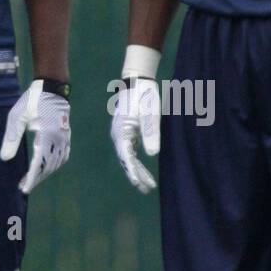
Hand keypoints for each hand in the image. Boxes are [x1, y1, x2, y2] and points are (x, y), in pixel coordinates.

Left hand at [0, 79, 70, 194]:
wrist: (52, 88)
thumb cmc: (32, 100)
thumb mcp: (17, 116)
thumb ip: (11, 137)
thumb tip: (4, 158)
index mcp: (47, 134)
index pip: (39, 162)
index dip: (32, 177)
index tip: (24, 188)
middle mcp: (59, 138)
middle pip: (48, 166)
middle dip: (36, 178)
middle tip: (23, 187)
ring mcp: (65, 137)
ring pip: (56, 162)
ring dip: (44, 173)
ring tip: (31, 179)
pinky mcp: (66, 135)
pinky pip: (63, 156)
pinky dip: (54, 165)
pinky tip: (45, 168)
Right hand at [111, 76, 160, 192]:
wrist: (137, 81)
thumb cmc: (145, 97)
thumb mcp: (151, 116)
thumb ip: (151, 135)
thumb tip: (152, 155)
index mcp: (122, 132)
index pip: (126, 157)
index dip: (133, 172)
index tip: (140, 185)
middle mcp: (117, 134)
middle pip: (126, 160)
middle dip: (136, 175)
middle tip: (147, 189)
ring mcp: (120, 132)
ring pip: (127, 156)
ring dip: (137, 169)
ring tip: (148, 183)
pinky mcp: (125, 130)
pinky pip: (129, 150)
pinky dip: (136, 160)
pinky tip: (143, 167)